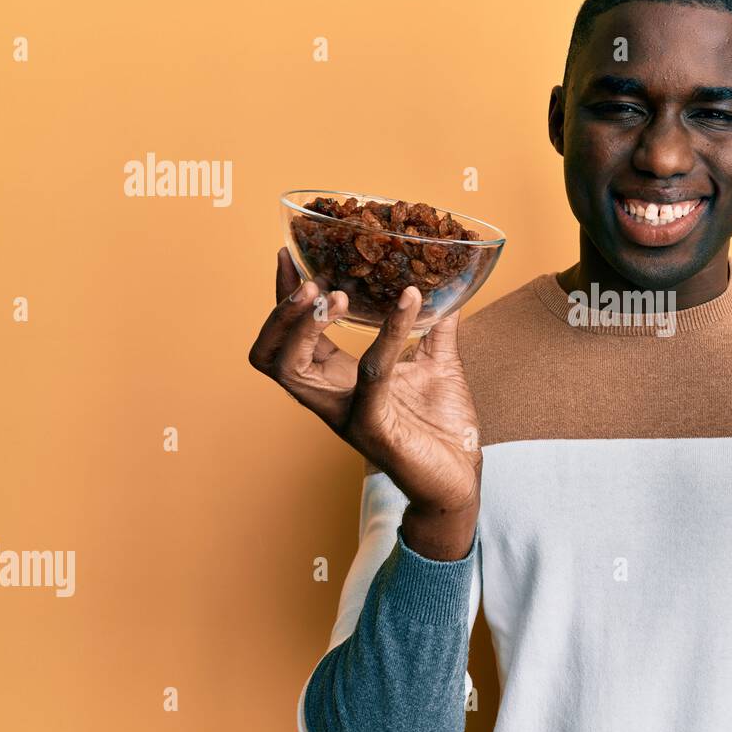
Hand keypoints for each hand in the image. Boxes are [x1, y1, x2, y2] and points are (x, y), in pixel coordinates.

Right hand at [249, 249, 482, 558]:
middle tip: (308, 278)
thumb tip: (447, 286)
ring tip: (334, 292)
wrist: (460, 477)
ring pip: (292, 368)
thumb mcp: (436, 364)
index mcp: (336, 380)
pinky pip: (371, 372)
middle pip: (271, 354)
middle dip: (281, 313)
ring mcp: (345, 414)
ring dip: (305, 325)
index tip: (289, 254)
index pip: (292, 336)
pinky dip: (389, 334)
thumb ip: (435, 327)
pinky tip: (409, 302)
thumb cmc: (441, 427)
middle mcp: (329, 398)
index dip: (284, 298)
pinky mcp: (372, 426)